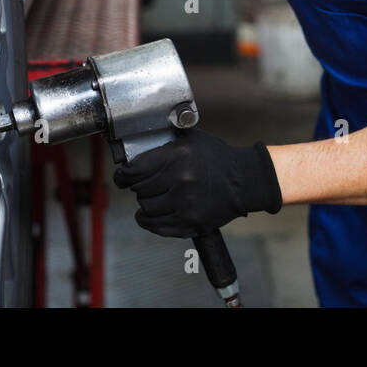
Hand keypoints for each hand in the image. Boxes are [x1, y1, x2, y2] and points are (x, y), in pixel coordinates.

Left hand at [113, 129, 281, 237]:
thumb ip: (164, 143)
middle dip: (139, 187)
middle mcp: (181, 181)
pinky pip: (157, 226)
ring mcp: (185, 205)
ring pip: (146, 209)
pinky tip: (149, 216)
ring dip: (145, 205)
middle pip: (140, 190)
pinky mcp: (190, 223)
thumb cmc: (217, 158)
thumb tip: (136, 147)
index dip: (123, 175)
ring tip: (150, 199)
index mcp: (178, 157)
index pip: (135, 170)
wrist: (244, 181)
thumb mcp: (191, 140)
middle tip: (144, 185)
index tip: (122, 177)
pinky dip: (149, 222)